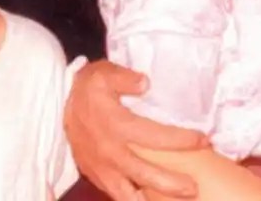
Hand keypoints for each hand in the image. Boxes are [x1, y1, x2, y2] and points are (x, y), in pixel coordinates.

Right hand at [63, 61, 208, 199]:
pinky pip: (115, 193)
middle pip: (145, 175)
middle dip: (171, 184)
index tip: (203, 140)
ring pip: (127, 194)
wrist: (56, 103)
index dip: (181, 140)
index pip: (155, 137)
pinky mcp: (95, 174)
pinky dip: (131, 199)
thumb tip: (146, 83)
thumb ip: (126, 77)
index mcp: (117, 126)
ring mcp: (101, 167)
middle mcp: (110, 151)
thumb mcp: (105, 73)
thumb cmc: (88, 88)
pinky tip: (147, 199)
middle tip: (193, 188)